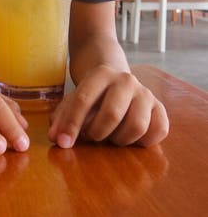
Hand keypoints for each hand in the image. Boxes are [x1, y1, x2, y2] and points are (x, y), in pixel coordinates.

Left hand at [47, 66, 168, 148]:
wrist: (116, 80)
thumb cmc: (91, 96)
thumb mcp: (72, 101)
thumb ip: (61, 118)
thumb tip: (56, 138)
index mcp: (100, 74)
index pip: (84, 100)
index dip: (71, 124)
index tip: (63, 142)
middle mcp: (126, 80)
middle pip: (112, 114)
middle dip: (98, 132)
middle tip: (92, 136)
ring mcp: (145, 93)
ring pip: (137, 126)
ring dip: (120, 140)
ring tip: (111, 137)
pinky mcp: (160, 108)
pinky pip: (159, 131)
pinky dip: (144, 142)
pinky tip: (131, 138)